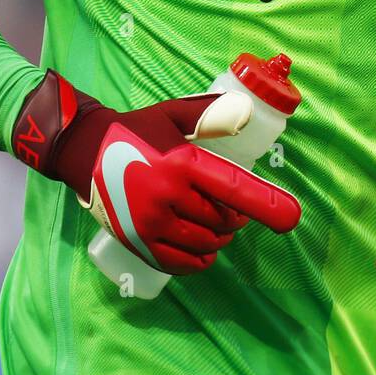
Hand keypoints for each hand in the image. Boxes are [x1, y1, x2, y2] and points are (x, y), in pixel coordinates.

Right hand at [12, 71, 300, 273]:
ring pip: (205, 243)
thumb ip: (210, 115)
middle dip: (236, 217)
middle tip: (232, 208)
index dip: (266, 204)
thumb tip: (247, 111)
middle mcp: (167, 196)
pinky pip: (181, 263)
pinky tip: (203, 249)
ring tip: (216, 224)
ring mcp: (151, 223)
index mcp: (182, 162)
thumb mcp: (173, 115)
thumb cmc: (136, 130)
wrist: (83, 152)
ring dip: (219, 237)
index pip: (234, 187)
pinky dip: (199, 260)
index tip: (292, 216)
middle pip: (222, 220)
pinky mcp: (138, 242)